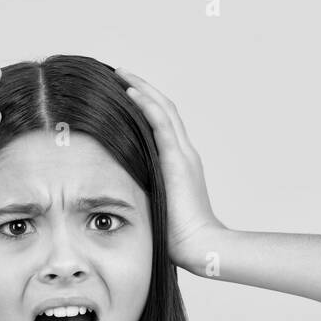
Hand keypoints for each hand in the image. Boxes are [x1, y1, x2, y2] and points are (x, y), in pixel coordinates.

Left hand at [116, 67, 225, 270]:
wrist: (200, 245)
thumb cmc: (177, 237)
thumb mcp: (157, 207)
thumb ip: (145, 193)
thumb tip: (119, 194)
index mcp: (181, 163)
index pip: (163, 125)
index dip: (146, 105)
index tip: (125, 94)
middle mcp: (184, 153)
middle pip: (164, 109)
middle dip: (142, 88)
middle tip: (120, 74)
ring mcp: (183, 155)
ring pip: (162, 109)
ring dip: (141, 88)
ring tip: (121, 74)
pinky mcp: (178, 161)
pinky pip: (161, 124)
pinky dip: (146, 105)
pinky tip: (130, 92)